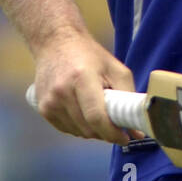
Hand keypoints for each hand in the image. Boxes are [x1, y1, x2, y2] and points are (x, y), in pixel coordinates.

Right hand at [32, 30, 143, 145]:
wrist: (56, 43)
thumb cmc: (89, 55)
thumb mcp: (116, 69)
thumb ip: (128, 98)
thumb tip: (137, 130)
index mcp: (81, 78)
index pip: (97, 117)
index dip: (113, 133)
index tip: (126, 137)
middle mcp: (62, 92)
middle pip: (88, 129)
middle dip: (106, 132)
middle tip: (117, 124)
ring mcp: (49, 102)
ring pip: (79, 132)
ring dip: (93, 131)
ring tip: (100, 112)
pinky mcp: (43, 108)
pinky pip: (67, 129)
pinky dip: (80, 127)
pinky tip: (85, 112)